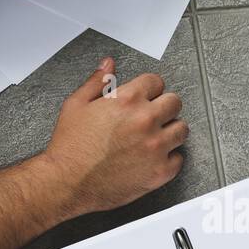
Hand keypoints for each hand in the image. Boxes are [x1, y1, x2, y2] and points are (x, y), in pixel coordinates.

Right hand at [43, 57, 187, 216]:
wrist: (67, 182)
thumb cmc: (70, 148)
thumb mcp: (76, 105)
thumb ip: (96, 81)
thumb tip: (107, 65)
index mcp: (127, 100)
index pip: (156, 81)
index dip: (149, 88)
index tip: (146, 96)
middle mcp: (145, 120)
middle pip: (174, 102)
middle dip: (163, 106)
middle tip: (152, 115)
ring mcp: (155, 147)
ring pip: (181, 129)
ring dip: (170, 130)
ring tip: (156, 136)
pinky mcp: (159, 171)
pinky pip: (179, 159)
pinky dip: (169, 158)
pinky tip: (155, 157)